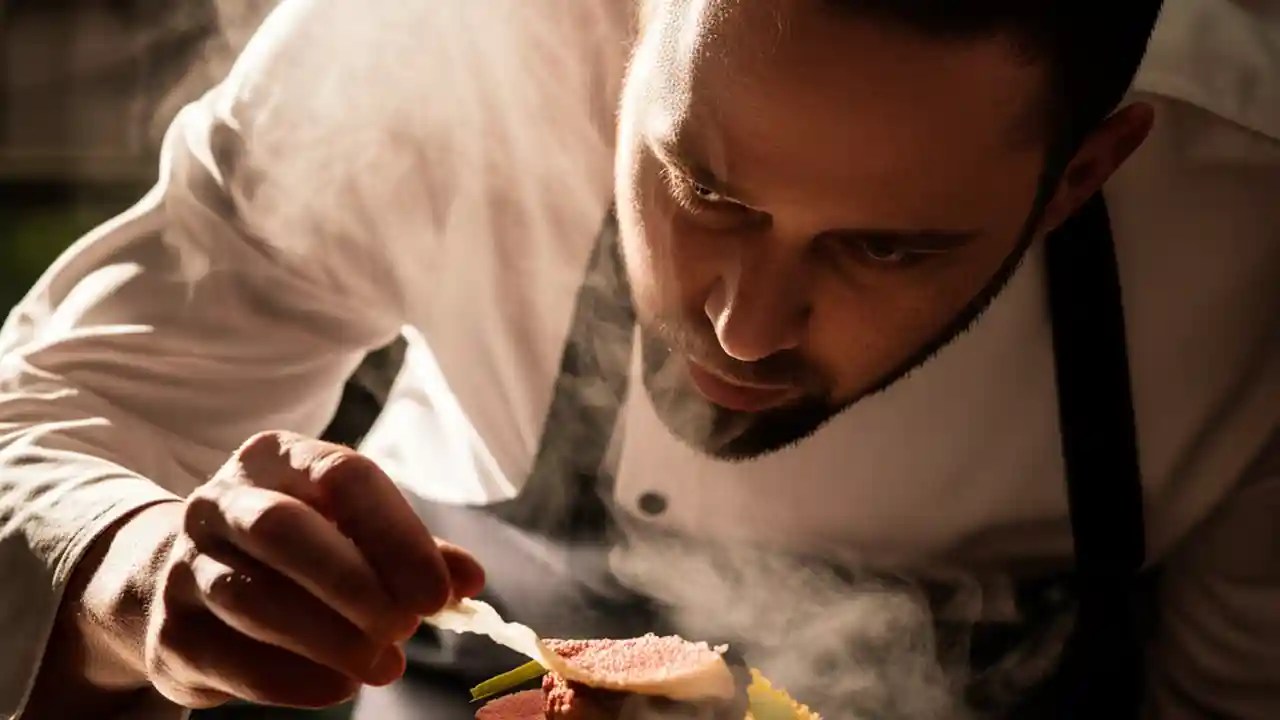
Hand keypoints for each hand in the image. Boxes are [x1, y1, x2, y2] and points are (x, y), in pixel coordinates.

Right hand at [91, 431, 483, 709]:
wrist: (176, 581)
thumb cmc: (294, 551)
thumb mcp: (351, 532)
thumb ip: (413, 553)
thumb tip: (470, 580)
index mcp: (277, 459)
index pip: (342, 475)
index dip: (397, 534)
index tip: (439, 592)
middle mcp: (221, 502)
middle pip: (283, 531)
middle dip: (353, 583)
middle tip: (406, 628)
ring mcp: (186, 566)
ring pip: (253, 599)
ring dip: (330, 639)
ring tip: (384, 666)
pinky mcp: (170, 633)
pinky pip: (232, 659)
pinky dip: (294, 680)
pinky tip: (338, 686)